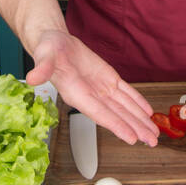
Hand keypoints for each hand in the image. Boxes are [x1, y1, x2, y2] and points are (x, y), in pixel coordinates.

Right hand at [26, 29, 158, 145]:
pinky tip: (147, 111)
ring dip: (139, 119)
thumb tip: (32, 78)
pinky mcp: (107, 79)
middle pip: (116, 115)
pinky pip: (125, 92)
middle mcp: (91, 95)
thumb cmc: (48, 50)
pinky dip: (137, 101)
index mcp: (76, 93)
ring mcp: (101, 89)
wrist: (55, 42)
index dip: (116, 125)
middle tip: (151, 141)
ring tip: (153, 133)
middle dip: (135, 128)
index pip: (99, 113)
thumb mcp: (43, 55)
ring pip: (124, 107)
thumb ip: (41, 68)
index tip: (131, 138)